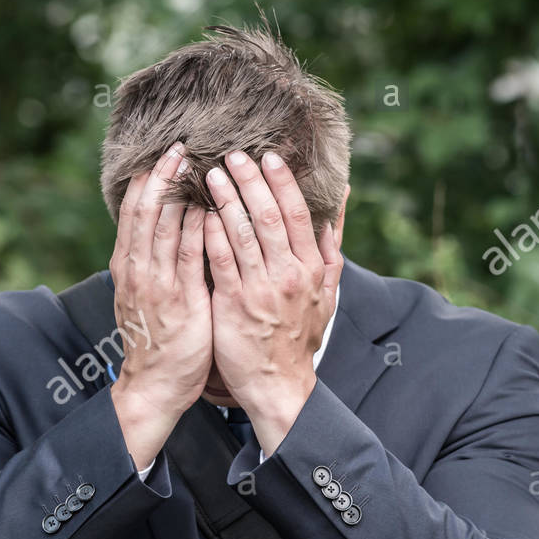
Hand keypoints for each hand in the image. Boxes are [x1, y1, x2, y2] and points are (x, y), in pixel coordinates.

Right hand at [109, 143, 213, 470]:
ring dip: (177, 192)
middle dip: (161, 175)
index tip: (164, 152)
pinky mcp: (179, 301)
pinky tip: (207, 206)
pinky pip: (188, 256)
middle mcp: (137, 270)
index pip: (135, 212)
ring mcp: (156, 284)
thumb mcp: (148, 294)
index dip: (149, 179)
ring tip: (193, 161)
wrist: (153, 386)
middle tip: (177, 144)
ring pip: (162, 226)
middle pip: (144, 210)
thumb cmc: (158, 340)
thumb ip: (157, 260)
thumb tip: (173, 223)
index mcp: (129, 266)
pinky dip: (194, 228)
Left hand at [203, 150, 344, 455]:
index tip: (268, 156)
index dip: (282, 183)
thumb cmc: (300, 336)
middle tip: (232, 153)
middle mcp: (287, 275)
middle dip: (250, 182)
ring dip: (226, 200)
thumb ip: (330, 246)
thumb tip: (339, 201)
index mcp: (310, 269)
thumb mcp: (327, 293)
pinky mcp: (233, 305)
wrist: (280, 385)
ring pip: (242, 234)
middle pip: (270, 217)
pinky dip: (211, 235)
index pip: (297, 215)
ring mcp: (260, 290)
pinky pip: (220, 262)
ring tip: (210, 174)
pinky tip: (199, 214)